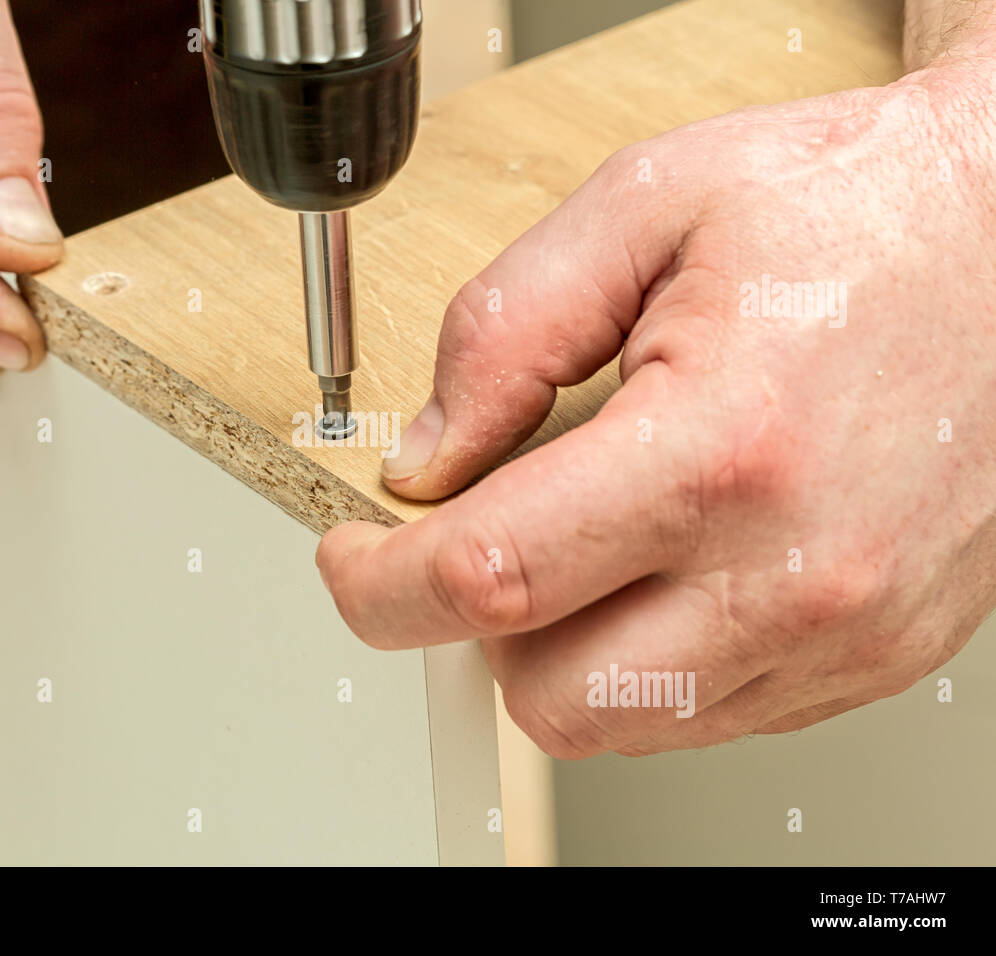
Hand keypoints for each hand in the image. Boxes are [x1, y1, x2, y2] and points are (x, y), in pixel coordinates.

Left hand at [317, 58, 995, 755]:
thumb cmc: (851, 210)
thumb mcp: (644, 208)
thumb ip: (504, 336)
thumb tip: (427, 457)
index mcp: (722, 447)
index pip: (492, 579)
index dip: (381, 585)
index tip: (353, 559)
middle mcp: (797, 571)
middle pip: (548, 694)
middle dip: (475, 625)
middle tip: (476, 538)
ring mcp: (847, 633)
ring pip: (627, 723)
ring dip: (564, 645)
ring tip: (590, 533)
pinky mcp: (877, 658)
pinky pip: (711, 712)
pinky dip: (650, 655)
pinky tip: (669, 561)